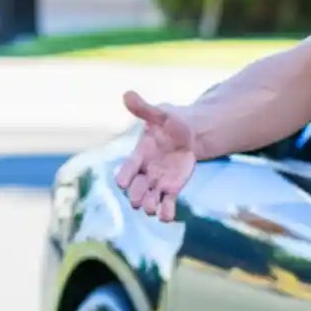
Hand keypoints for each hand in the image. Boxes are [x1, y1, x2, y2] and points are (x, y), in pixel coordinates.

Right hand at [114, 90, 197, 221]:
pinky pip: (166, 203)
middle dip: (136, 195)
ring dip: (149, 206)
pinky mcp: (171, 188)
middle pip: (135, 188)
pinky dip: (166, 212)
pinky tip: (167, 217)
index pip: (127, 168)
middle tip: (138, 202)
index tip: (122, 183)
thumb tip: (127, 93)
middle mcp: (145, 172)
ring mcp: (157, 182)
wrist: (189, 134)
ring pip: (149, 199)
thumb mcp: (160, 114)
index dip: (124, 175)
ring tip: (152, 210)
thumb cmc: (171, 122)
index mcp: (139, 155)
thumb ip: (144, 108)